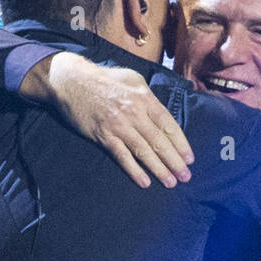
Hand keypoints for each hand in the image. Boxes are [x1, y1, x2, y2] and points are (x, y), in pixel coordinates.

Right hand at [21, 52, 193, 188]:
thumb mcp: (132, 79)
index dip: (180, 143)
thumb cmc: (104, 79)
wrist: (70, 80)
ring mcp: (118, 125)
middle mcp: (134, 113)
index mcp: (145, 98)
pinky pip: (122, 156)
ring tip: (171, 182)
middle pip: (159, 141)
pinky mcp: (103, 136)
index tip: (189, 158)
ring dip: (159, 169)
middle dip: (175, 161)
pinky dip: (134, 170)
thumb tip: (162, 115)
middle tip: (185, 176)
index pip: (168, 125)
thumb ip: (149, 97)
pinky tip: (145, 182)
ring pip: (143, 151)